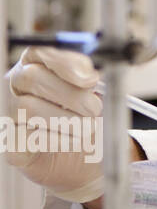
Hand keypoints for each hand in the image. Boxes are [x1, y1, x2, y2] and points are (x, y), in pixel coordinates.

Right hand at [4, 47, 104, 203]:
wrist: (82, 156)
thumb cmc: (85, 116)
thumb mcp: (94, 92)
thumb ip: (91, 78)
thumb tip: (92, 74)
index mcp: (36, 64)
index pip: (39, 51)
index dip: (65, 62)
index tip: (91, 78)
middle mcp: (16, 86)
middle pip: (32, 77)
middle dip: (70, 93)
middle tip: (95, 107)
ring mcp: (8, 114)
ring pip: (28, 108)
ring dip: (67, 119)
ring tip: (89, 126)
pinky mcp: (10, 143)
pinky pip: (26, 138)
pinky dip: (57, 140)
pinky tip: (74, 141)